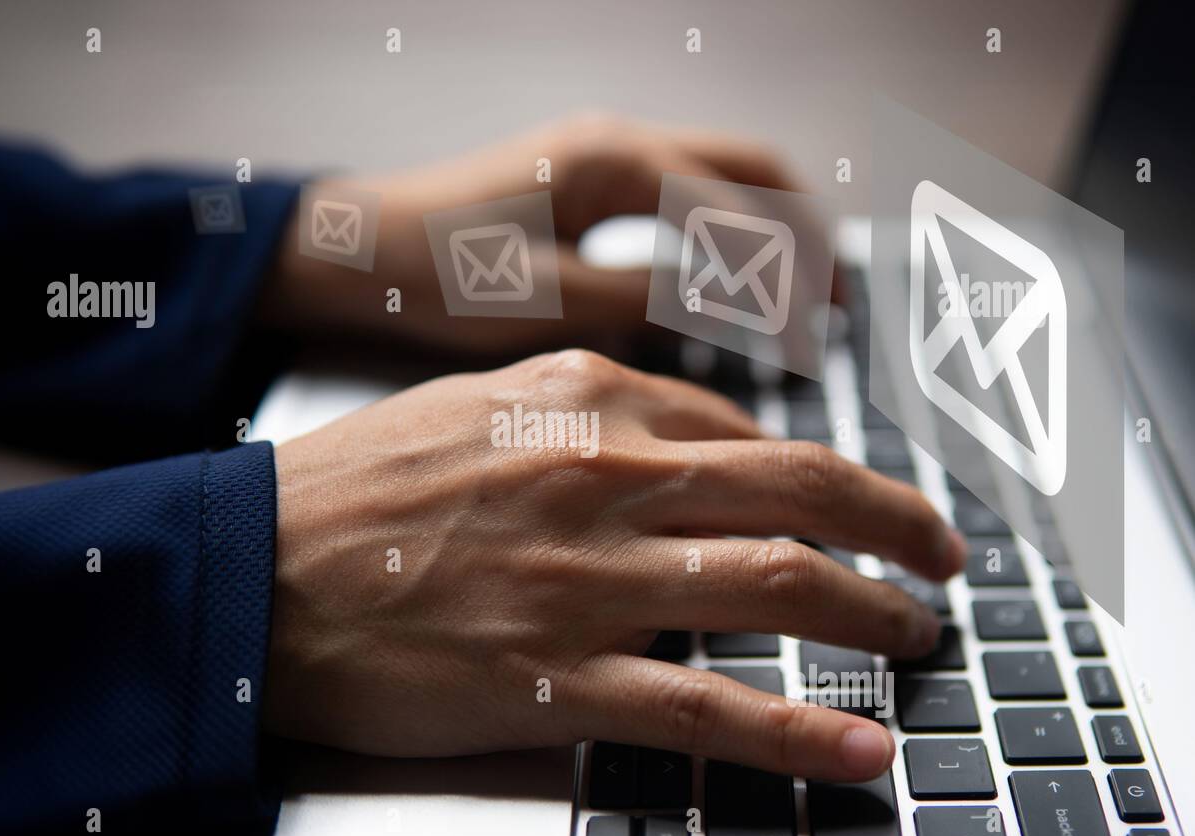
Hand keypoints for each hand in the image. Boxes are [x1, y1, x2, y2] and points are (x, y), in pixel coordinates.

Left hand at [263, 114, 805, 357]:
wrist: (359, 246)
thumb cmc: (434, 271)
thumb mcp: (542, 298)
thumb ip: (637, 297)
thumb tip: (722, 305)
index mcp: (615, 164)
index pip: (739, 212)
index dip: (791, 276)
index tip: (822, 332)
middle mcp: (619, 142)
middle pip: (751, 171)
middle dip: (805, 232)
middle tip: (837, 302)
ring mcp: (602, 154)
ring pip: (720, 176)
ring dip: (770, 228)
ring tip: (802, 295)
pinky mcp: (585, 179)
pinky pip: (681, 194)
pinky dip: (723, 230)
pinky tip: (727, 278)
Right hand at [265, 350, 965, 780]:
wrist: (253, 568)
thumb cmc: (354, 487)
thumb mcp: (476, 406)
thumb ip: (583, 413)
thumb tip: (674, 441)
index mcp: (582, 399)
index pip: (743, 431)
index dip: (824, 470)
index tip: (858, 500)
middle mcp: (603, 475)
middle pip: (799, 488)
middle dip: (896, 522)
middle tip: (940, 553)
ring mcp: (587, 578)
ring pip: (778, 584)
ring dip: (872, 614)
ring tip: (916, 637)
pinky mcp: (557, 677)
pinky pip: (709, 708)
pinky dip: (800, 734)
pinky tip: (860, 752)